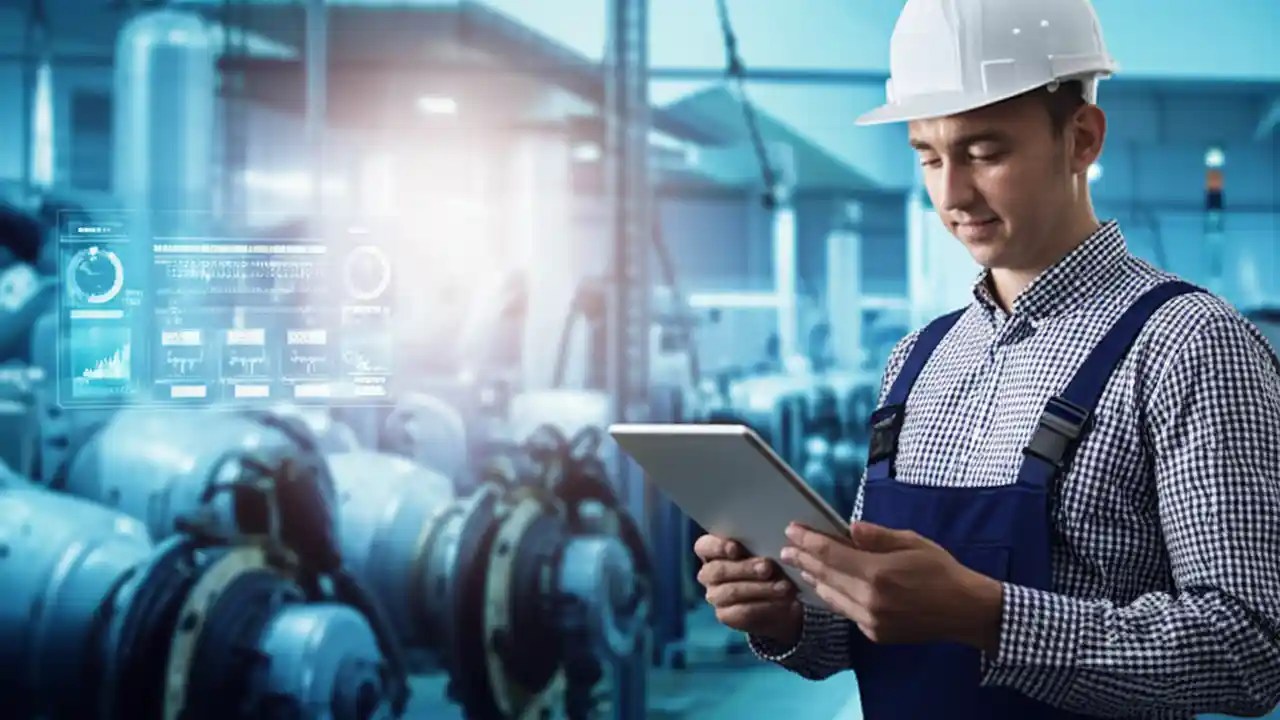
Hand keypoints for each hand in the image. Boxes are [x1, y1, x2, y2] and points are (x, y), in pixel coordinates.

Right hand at [694, 534, 802, 645]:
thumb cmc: (770, 567)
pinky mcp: (725, 615)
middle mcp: (708, 574)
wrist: (779, 601)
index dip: (717, 546)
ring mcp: (715, 596)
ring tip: (784, 587)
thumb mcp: (768, 553)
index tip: (735, 549)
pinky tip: (783, 602)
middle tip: (768, 567)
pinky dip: (765, 606)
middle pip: (718, 570)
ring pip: (731, 591)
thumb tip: (776, 544)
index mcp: (712, 551)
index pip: (704, 546)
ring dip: (760, 588)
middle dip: (745, 568)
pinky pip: (742, 612)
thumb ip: (763, 545)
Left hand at [779, 521, 1003, 653]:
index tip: (792, 530)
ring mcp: (870, 620)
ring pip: (830, 596)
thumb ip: (876, 536)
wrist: (965, 611)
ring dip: (813, 578)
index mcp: (877, 573)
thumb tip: (848, 528)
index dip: (808, 541)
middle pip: (825, 575)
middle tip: (786, 548)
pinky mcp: (874, 633)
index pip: (830, 554)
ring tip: (799, 565)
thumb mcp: (912, 542)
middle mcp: (869, 599)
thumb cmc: (941, 571)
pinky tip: (824, 585)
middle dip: (803, 559)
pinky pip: (844, 610)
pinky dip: (831, 595)